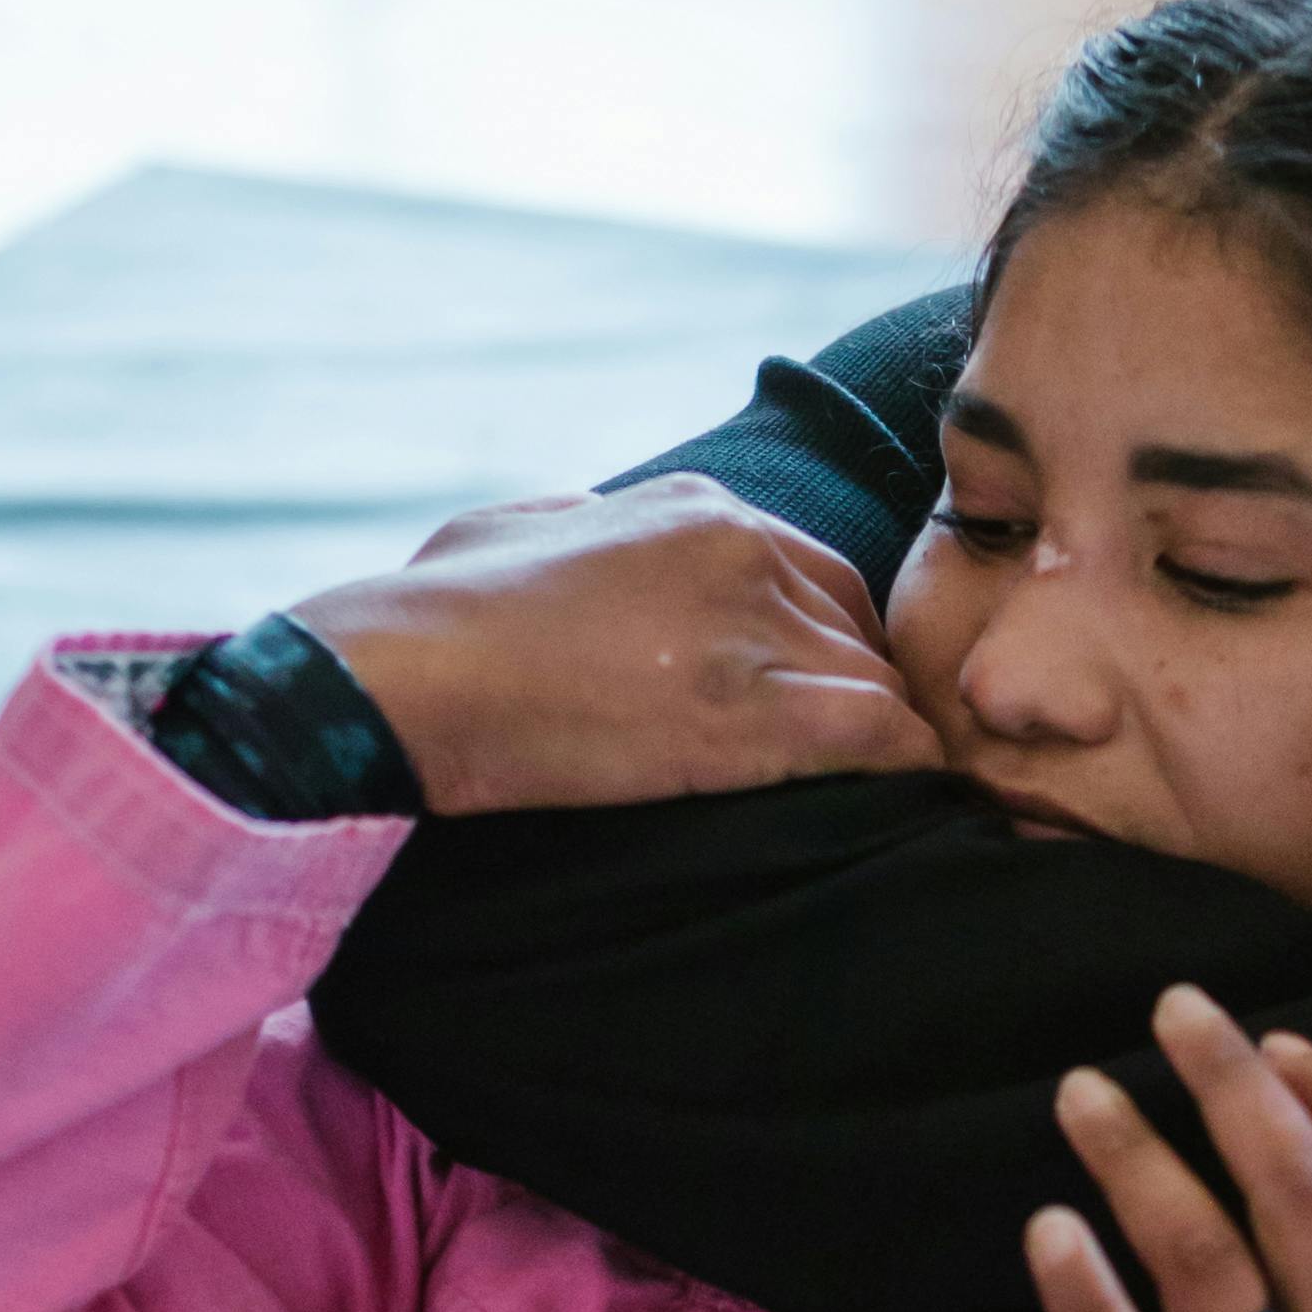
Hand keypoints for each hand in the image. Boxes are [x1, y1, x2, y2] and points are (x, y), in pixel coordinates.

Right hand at [292, 476, 939, 814]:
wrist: (410, 677)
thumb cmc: (436, 613)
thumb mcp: (515, 528)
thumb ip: (579, 521)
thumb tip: (588, 524)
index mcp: (694, 510)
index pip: (810, 571)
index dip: (815, 642)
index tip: (801, 696)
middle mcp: (741, 553)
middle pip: (852, 625)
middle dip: (848, 688)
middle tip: (837, 758)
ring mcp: (752, 631)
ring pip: (872, 682)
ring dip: (873, 740)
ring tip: (873, 795)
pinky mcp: (751, 716)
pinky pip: (878, 735)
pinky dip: (900, 768)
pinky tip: (901, 801)